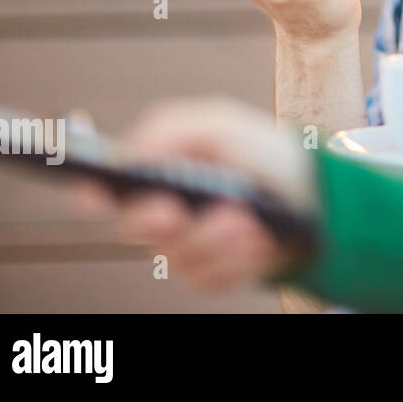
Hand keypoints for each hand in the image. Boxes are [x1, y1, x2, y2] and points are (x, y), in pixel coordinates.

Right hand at [75, 98, 315, 291]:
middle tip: (175, 214)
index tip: (96, 195)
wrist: (310, 188)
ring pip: (178, 256)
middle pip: (137, 228)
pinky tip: (260, 241)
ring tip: (248, 222)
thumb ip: (171, 128)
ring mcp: (183, 247)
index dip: (92, 191)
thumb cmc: (256, 149)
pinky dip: (237, 259)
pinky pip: (209, 278)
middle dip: (157, 221)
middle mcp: (159, 212)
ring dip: (214, 239)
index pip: (105, 187)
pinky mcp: (210, 274)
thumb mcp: (219, 122)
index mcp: (154, 172)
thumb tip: (131, 156)